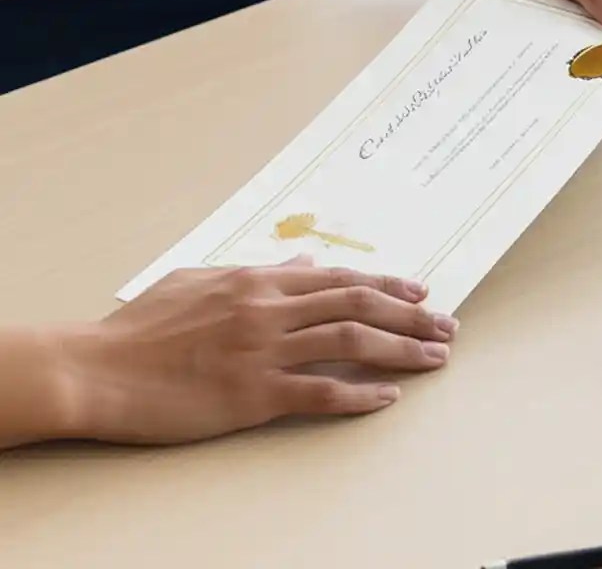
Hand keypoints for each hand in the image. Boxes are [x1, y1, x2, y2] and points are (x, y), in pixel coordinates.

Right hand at [58, 256, 456, 444]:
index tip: (422, 292)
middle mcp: (269, 310)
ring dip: (401, 350)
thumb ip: (256, 272)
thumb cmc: (142, 328)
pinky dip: (359, 394)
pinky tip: (389, 397)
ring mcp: (264, 352)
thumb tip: (301, 261)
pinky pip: (320, 392)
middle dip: (411, 315)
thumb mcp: (199, 282)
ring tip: (436, 357)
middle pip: (359, 306)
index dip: (389, 286)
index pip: (340, 279)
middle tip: (448, 326)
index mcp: (257, 281)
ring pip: (352, 344)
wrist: (96, 368)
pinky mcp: (252, 394)